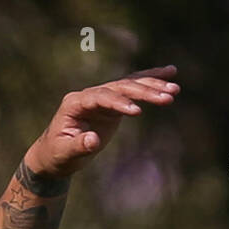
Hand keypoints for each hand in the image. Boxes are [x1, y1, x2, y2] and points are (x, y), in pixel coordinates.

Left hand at [24, 65, 179, 178]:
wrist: (54, 154)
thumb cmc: (57, 154)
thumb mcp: (64, 153)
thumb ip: (78, 146)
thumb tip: (93, 140)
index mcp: (74, 103)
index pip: (100, 97)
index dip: (118, 103)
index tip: (138, 112)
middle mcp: (88, 95)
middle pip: (119, 87)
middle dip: (144, 91)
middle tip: (169, 96)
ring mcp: (100, 97)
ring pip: (128, 86)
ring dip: (152, 85)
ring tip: (175, 89)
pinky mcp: (111, 104)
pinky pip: (132, 90)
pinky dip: (150, 81)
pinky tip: (169, 73)